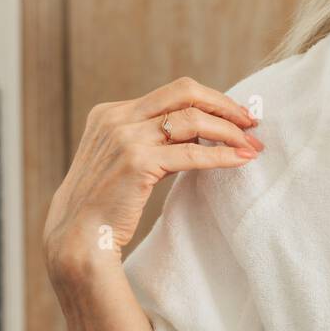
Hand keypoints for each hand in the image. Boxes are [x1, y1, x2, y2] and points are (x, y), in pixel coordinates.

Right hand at [43, 76, 262, 274]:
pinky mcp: (137, 161)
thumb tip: (203, 128)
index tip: (236, 115)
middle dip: (224, 105)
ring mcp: (125, 137)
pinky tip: (241, 160)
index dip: (210, 100)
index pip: (173, 93)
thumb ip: (153, 138)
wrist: (77, 238)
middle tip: (251, 123)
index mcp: (112, 112)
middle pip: (185, 93)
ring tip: (252, 146)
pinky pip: (193, 153)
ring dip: (230, 132)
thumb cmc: (106, 204)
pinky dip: (222, 154)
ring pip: (193, 120)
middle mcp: (117, 118)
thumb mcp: (124, 158)